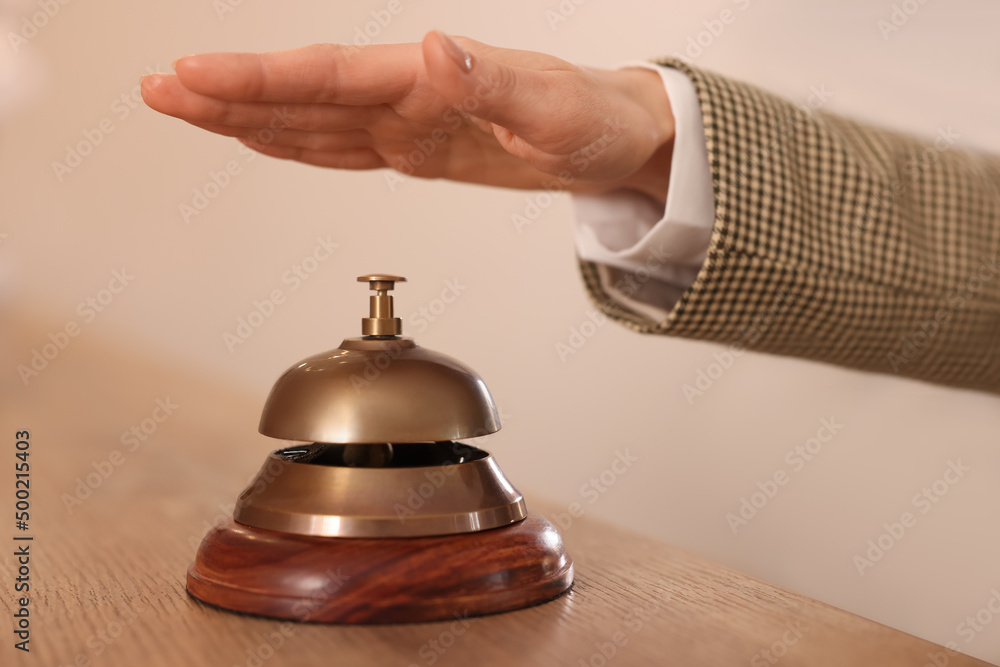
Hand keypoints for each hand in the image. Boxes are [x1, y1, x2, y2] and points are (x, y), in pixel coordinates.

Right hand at [141, 31, 674, 201]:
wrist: (610, 138)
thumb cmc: (590, 119)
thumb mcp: (551, 107)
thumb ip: (490, 81)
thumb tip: (432, 50)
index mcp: (426, 80)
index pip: (328, 76)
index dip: (261, 80)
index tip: (199, 75)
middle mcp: (405, 95)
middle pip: (301, 94)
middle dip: (228, 94)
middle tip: (159, 89)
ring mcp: (404, 123)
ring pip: (310, 121)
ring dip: (247, 117)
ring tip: (185, 108)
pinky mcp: (413, 149)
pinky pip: (341, 148)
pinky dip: (294, 144)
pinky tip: (259, 141)